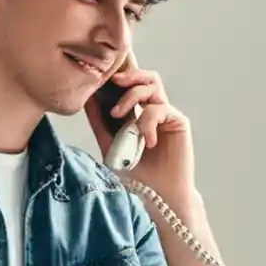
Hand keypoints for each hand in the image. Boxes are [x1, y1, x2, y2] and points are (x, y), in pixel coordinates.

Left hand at [84, 51, 195, 202]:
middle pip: (142, 75)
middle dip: (126, 73)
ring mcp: (165, 114)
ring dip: (132, 94)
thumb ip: (100, 122)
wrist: (156, 196)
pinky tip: (145, 141)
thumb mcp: (109, 145)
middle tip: (112, 81)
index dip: (116, 72)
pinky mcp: (178, 121)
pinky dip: (148, 121)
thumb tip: (87, 97)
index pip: (126, 84)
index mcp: (134, 112)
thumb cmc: (135, 174)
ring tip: (119, 114)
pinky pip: (160, 108)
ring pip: (152, 84)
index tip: (99, 69)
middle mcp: (150, 108)